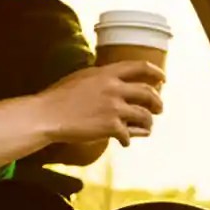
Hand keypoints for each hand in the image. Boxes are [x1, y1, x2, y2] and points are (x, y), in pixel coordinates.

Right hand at [36, 60, 164, 147]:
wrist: (47, 115)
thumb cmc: (58, 96)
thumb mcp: (81, 77)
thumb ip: (100, 78)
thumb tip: (112, 80)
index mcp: (106, 73)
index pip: (139, 67)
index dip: (155, 72)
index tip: (163, 78)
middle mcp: (114, 87)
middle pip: (148, 92)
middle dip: (157, 102)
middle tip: (159, 108)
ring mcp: (114, 107)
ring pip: (144, 115)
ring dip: (148, 123)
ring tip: (147, 128)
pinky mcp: (110, 126)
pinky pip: (128, 134)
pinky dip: (128, 140)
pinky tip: (124, 142)